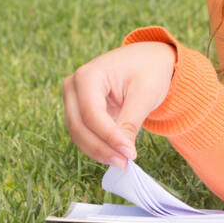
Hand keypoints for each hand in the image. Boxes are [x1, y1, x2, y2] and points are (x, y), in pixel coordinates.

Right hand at [63, 41, 175, 167]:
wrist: (149, 60)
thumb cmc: (149, 70)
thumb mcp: (145, 94)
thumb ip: (131, 122)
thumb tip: (124, 152)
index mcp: (88, 75)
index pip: (92, 113)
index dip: (108, 136)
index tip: (129, 153)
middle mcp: (74, 86)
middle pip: (79, 126)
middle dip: (101, 148)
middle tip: (125, 162)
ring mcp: (74, 98)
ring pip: (78, 133)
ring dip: (98, 150)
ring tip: (123, 161)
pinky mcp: (80, 110)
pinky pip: (84, 133)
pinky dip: (98, 145)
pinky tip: (116, 154)